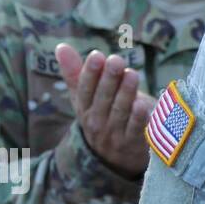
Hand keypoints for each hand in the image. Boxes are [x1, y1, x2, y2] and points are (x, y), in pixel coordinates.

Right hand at [56, 44, 154, 179]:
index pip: (84, 90)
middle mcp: (97, 122)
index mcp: (84, 108)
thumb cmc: (102, 115)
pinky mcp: (134, 142)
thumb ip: (76, 73)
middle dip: (109, 79)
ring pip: (120, 111)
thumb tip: (60, 47)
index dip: (90, 73)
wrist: (116, 157)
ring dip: (126, 92)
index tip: (97, 55)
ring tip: (131, 74)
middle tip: (116, 60)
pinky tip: (144, 104)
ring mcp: (115, 134)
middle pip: (102, 99)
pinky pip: (136, 129)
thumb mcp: (86, 98)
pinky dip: (139, 118)